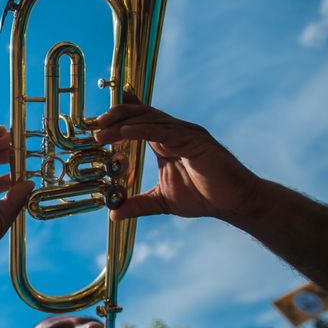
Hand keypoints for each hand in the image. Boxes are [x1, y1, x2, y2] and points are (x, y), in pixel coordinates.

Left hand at [93, 104, 259, 220]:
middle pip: (139, 114)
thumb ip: (138, 204)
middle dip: (114, 116)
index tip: (92, 128)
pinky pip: (164, 130)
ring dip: (122, 123)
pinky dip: (143, 129)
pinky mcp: (195, 139)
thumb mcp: (161, 201)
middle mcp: (173, 132)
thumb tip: (114, 214)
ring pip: (148, 119)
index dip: (115, 121)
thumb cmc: (203, 197)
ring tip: (101, 130)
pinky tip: (125, 132)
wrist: (235, 203)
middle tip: (92, 125)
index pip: (136, 122)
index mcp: (165, 141)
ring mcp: (185, 133)